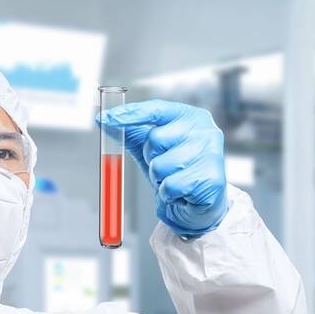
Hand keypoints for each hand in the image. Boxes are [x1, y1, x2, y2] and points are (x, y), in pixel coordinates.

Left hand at [98, 99, 228, 237]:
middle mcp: (203, 130)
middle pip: (155, 139)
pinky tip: (182, 193)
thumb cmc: (178, 172)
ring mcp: (209, 153)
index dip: (130, 114)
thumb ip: (132, 134)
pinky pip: (170, 186)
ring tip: (175, 180)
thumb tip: (104, 121)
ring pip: (160, 166)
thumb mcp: (154, 150)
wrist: (201, 204)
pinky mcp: (211, 178)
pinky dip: (169, 194)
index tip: (107, 118)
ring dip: (160, 179)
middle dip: (151, 158)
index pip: (156, 109)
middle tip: (165, 167)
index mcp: (189, 117)